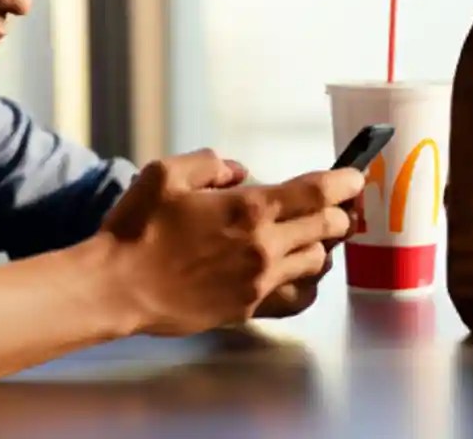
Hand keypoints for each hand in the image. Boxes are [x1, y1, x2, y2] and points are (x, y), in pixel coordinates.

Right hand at [100, 149, 362, 336]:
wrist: (117, 287)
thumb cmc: (137, 229)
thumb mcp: (165, 174)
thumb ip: (209, 164)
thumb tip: (238, 171)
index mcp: (249, 209)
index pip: (317, 194)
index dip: (344, 183)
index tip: (355, 177)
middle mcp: (264, 247)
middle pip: (328, 229)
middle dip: (339, 213)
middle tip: (339, 205)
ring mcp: (259, 282)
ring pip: (318, 263)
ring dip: (322, 246)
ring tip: (314, 237)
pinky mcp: (249, 308)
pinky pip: (298, 297)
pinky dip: (308, 284)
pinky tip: (299, 274)